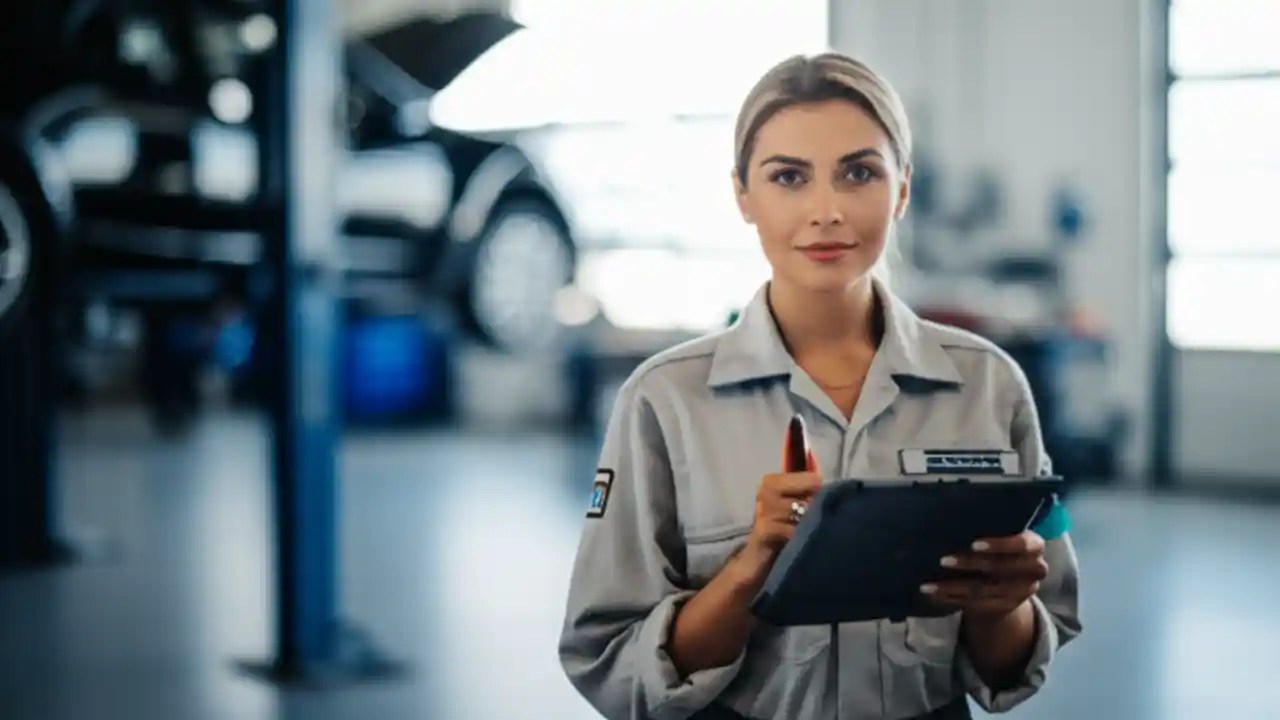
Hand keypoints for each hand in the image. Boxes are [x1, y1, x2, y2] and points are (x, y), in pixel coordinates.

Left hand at [921, 531, 1047, 622]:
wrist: (1014, 579)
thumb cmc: (1002, 546)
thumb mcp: (1004, 534)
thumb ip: (990, 528)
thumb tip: (950, 519)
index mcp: (1035, 545)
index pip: (1023, 544)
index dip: (999, 545)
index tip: (974, 543)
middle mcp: (1034, 570)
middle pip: (999, 568)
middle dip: (969, 564)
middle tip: (943, 560)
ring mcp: (1022, 592)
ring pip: (984, 590)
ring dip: (953, 586)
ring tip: (928, 584)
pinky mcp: (1007, 606)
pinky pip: (977, 604)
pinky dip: (954, 598)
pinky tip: (935, 593)